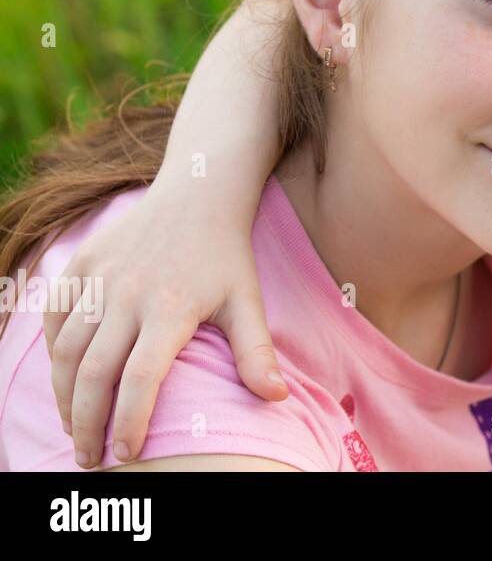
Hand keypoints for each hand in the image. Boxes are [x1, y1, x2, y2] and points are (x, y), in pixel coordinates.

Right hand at [42, 177, 286, 468]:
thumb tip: (277, 398)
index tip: (127, 453)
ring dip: (64, 395)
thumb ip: (256, 351)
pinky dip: (54, 352)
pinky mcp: (81, 263)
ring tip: (76, 425)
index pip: (139, 379)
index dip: (129, 422)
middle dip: (86, 424)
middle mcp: (129, 294)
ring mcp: (100, 277)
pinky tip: (66, 376)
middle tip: (89, 457)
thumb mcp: (247, 299)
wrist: (198, 194)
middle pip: (93, 374)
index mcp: (172, 308)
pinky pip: (54, 317)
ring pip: (65, 351)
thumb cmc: (226, 255)